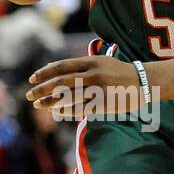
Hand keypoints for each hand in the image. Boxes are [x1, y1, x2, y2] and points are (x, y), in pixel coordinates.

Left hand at [27, 56, 145, 118]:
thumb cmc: (118, 72)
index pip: (61, 66)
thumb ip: (78, 65)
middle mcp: (93, 74)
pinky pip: (81, 108)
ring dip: (50, 101)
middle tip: (29, 95)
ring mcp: (99, 90)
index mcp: (90, 62)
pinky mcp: (104, 103)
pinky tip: (56, 112)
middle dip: (42, 89)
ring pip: (68, 97)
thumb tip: (53, 67)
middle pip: (61, 82)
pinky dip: (66, 110)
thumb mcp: (100, 61)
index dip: (44, 73)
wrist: (144, 82)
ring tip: (39, 105)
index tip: (32, 80)